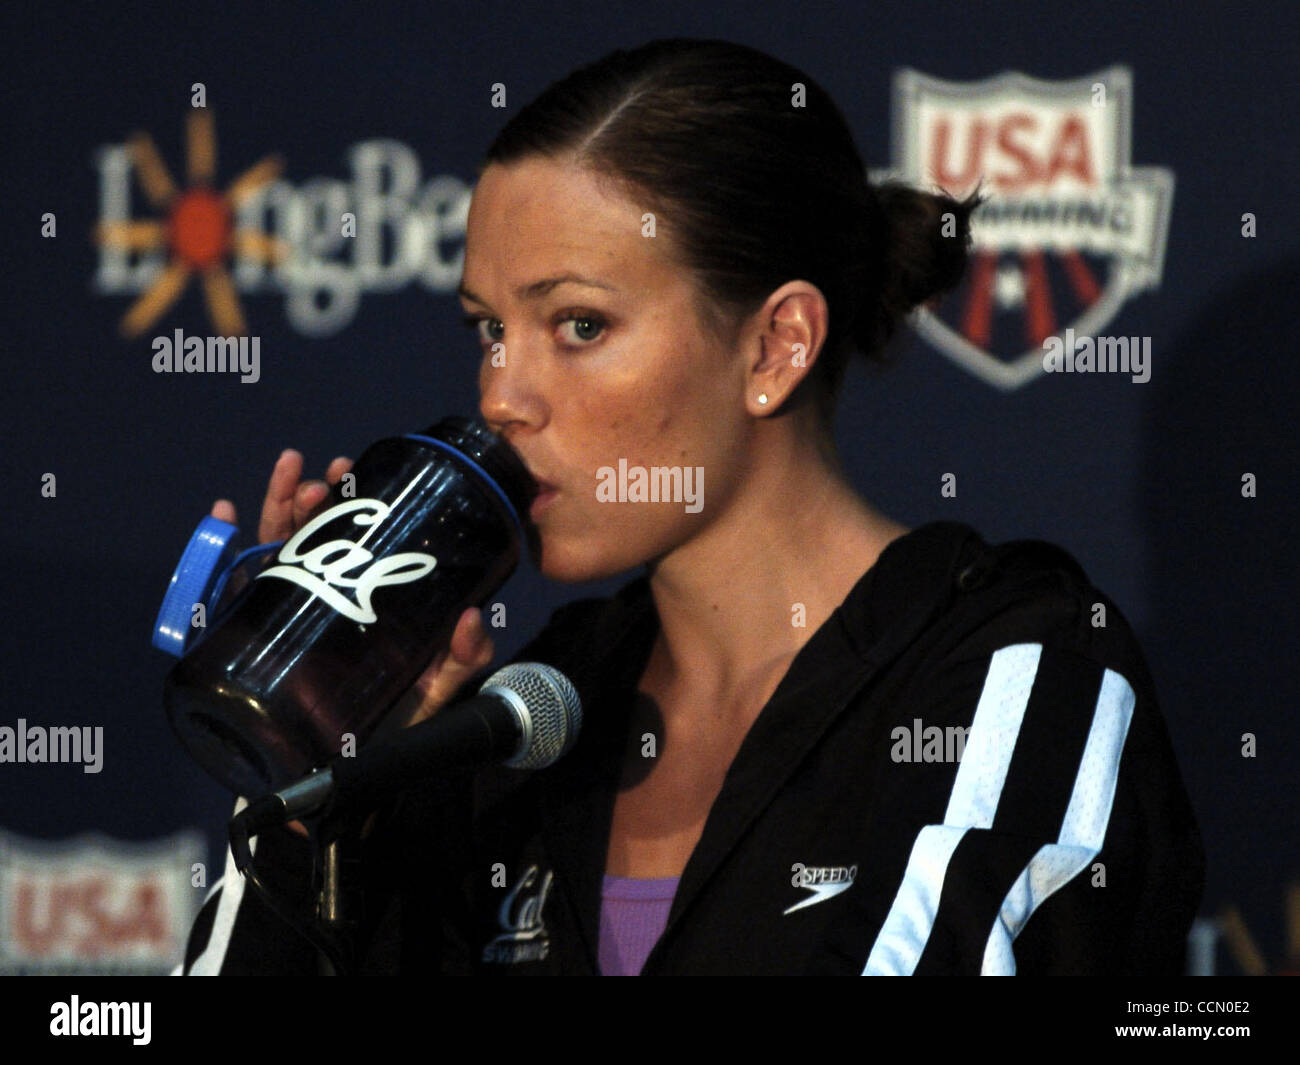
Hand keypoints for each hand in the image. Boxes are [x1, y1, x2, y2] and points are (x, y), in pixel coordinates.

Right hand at [211, 450, 495, 836]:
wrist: (342, 790)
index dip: (351, 506)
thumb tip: (471, 619)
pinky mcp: (251, 646)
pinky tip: (223, 513)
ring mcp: (283, 621)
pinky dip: (220, 550)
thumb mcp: (435, 692)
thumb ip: (460, 661)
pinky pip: (230, 593)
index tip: (351, 474)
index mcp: (361, 604)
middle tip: (325, 478)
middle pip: (311, 537)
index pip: (354, 543)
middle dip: (312, 498)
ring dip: (277, 510)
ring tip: (291, 482)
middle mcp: (321, 603)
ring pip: (273, 552)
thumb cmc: (390, 730)